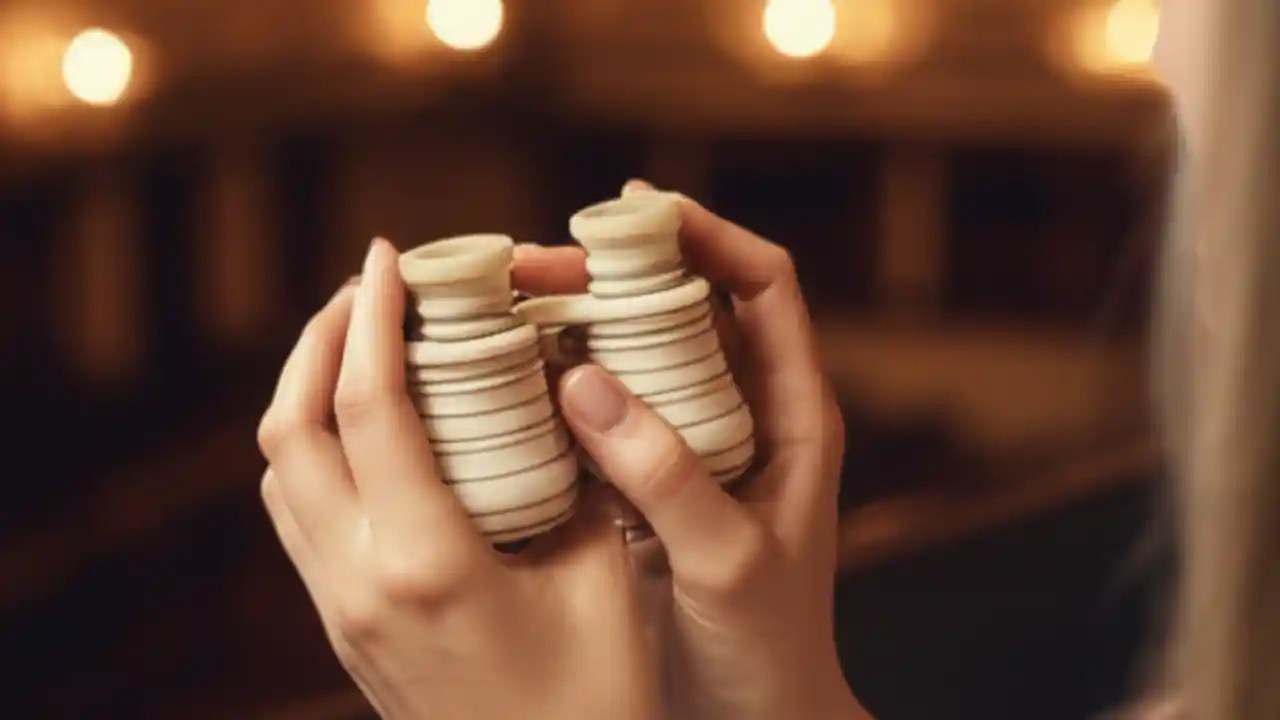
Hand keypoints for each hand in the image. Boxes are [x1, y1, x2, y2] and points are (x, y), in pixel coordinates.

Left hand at [257, 239, 658, 719]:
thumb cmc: (601, 698)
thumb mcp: (607, 574)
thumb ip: (582, 475)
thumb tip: (564, 388)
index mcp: (427, 562)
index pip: (371, 405)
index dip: (373, 316)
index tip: (391, 256)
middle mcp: (359, 584)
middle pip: (291, 428)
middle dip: (321, 339)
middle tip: (370, 288)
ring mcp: (339, 612)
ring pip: (280, 475)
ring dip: (307, 394)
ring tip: (364, 345)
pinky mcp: (342, 630)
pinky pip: (298, 518)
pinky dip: (315, 452)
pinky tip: (369, 433)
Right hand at [514, 184, 869, 719]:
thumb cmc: (768, 652)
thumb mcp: (724, 564)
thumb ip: (665, 475)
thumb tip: (583, 378)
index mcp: (792, 416)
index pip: (764, 286)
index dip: (709, 233)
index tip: (634, 210)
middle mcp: (746, 416)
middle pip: (689, 306)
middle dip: (618, 268)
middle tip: (534, 263)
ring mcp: (697, 446)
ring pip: (642, 352)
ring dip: (581, 319)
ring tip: (507, 303)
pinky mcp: (654, 482)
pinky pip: (608, 408)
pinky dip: (562, 380)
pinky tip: (508, 377)